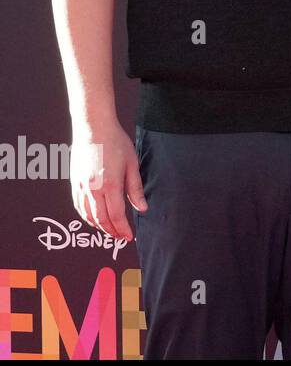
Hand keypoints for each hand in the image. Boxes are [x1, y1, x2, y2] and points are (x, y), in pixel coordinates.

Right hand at [70, 123, 145, 241]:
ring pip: (87, 216)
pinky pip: (78, 206)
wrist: (93, 128)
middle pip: (101, 219)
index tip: (129, 236)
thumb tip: (142, 209)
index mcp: (110, 185)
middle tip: (120, 237)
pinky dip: (86, 217)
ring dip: (99, 226)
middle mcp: (93, 189)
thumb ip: (135, 189)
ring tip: (110, 230)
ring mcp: (81, 187)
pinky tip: (95, 218)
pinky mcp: (74, 183)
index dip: (122, 229)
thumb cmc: (116, 143)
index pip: (116, 216)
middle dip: (111, 231)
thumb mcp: (132, 165)